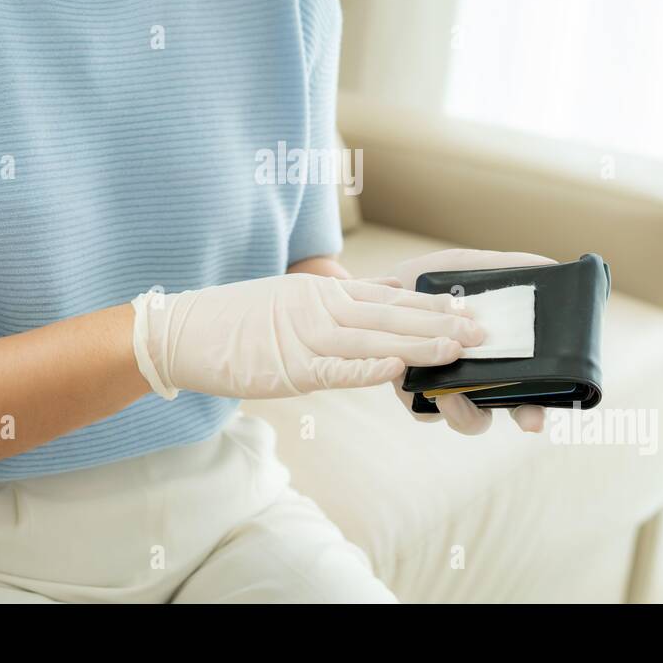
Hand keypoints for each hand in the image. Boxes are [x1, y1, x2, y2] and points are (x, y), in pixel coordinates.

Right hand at [129, 273, 484, 399]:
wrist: (179, 332)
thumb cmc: (236, 322)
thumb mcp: (291, 300)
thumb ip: (334, 304)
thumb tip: (376, 301)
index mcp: (322, 291)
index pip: (389, 295)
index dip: (432, 302)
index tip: (468, 305)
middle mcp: (319, 306)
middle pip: (391, 312)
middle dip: (440, 321)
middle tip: (482, 327)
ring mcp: (303, 334)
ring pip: (372, 339)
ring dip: (417, 344)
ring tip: (456, 349)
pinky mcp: (287, 366)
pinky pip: (335, 368)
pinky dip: (368, 369)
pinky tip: (398, 371)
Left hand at [375, 248, 555, 435]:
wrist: (377, 285)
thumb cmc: (431, 281)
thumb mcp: (466, 266)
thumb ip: (506, 267)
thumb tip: (550, 264)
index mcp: (498, 357)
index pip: (528, 393)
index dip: (535, 411)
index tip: (535, 420)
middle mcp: (476, 380)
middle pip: (499, 413)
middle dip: (505, 416)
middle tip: (509, 411)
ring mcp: (444, 388)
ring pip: (463, 419)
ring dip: (461, 411)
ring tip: (450, 393)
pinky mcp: (411, 390)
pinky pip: (420, 408)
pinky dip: (423, 395)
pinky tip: (413, 368)